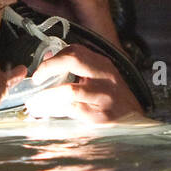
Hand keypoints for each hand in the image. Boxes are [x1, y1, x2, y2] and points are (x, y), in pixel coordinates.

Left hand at [25, 46, 149, 124]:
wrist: (134, 120)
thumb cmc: (113, 98)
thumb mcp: (98, 77)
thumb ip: (76, 67)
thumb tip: (48, 56)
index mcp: (102, 64)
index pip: (74, 50)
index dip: (53, 58)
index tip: (41, 70)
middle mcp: (105, 76)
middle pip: (73, 60)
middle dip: (48, 68)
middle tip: (37, 79)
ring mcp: (104, 96)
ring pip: (70, 90)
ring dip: (48, 95)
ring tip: (37, 101)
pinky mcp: (101, 115)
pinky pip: (73, 110)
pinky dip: (57, 111)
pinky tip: (50, 113)